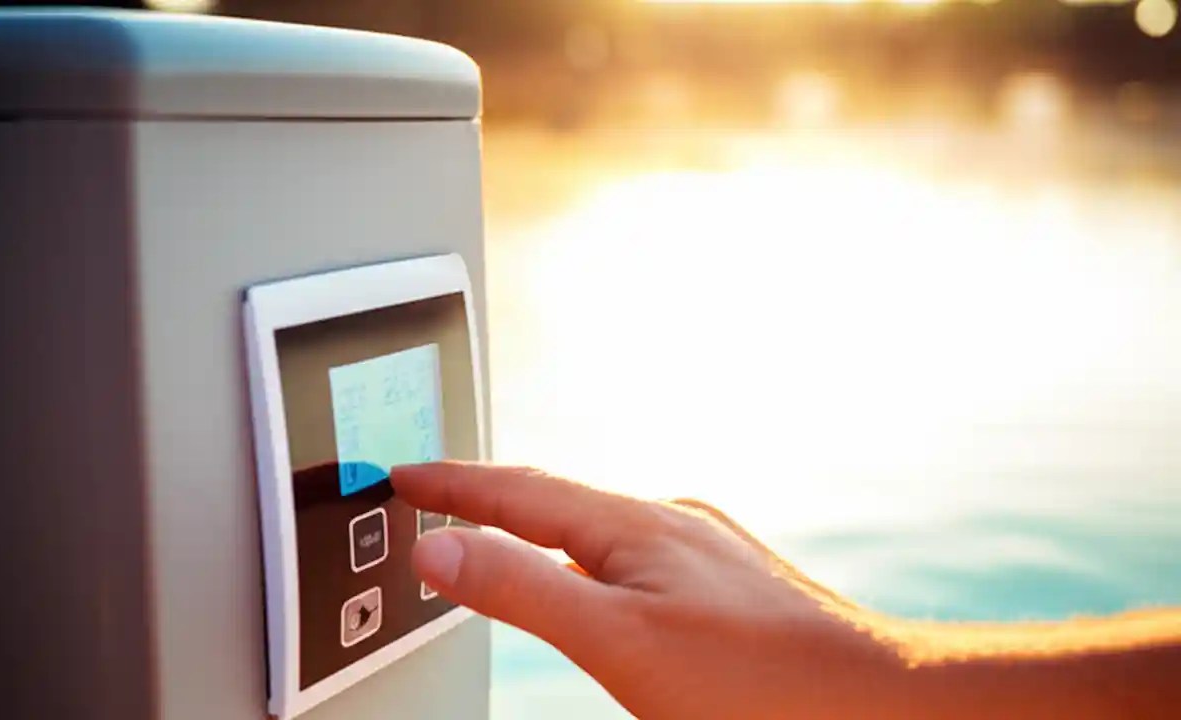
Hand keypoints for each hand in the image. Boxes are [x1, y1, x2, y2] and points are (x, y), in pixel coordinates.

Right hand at [390, 462, 899, 719]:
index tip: (399, 473)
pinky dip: (589, 555)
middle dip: (489, 494)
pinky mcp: (727, 583)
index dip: (451, 482)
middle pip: (556, 498)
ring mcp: (703, 550)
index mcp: (632, 526)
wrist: (876, 701)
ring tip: (504, 530)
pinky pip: (634, 551)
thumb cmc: (756, 683)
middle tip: (435, 493)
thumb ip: (521, 590)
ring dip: (541, 525)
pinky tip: (604, 578)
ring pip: (599, 525)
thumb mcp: (615, 640)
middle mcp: (669, 523)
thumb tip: (437, 546)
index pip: (518, 489)